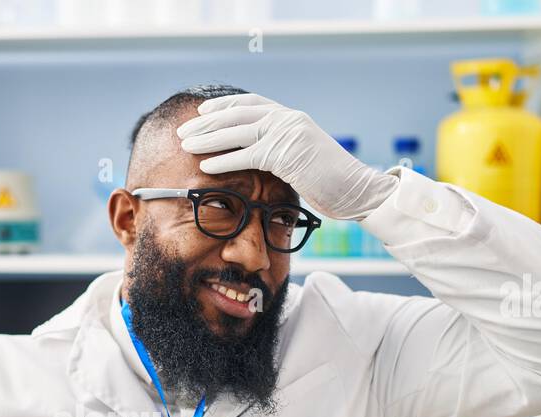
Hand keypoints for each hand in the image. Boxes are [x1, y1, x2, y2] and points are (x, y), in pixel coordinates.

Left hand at [176, 93, 396, 220]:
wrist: (355, 189)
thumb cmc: (330, 180)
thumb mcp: (302, 155)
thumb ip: (281, 148)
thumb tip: (258, 155)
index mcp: (290, 116)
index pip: (249, 103)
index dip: (223, 106)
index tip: (202, 111)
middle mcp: (287, 119)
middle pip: (237, 114)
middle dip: (207, 121)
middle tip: (184, 129)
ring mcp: (286, 133)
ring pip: (237, 131)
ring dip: (208, 137)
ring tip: (186, 144)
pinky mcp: (285, 154)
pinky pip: (246, 155)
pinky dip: (224, 159)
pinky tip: (206, 165)